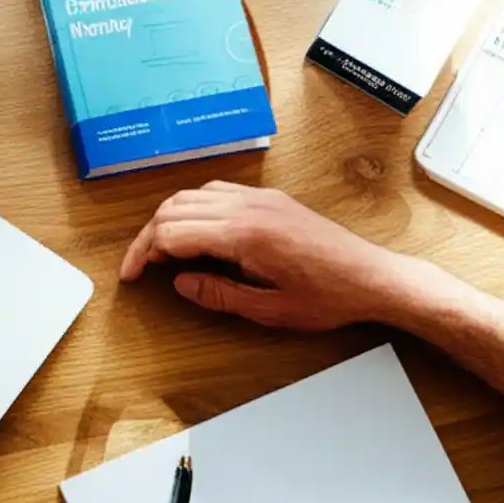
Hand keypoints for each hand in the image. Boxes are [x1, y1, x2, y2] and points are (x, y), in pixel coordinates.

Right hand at [119, 182, 414, 330]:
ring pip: (193, 195)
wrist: (370, 277)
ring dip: (170, 220)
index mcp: (243, 235)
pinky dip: (194, 209)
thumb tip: (180, 283)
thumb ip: (217, 295)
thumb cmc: (327, 297)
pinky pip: (217, 192)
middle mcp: (248, 207)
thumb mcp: (267, 309)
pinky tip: (195, 232)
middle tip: (141, 266)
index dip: (144, 254)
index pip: (172, 232)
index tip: (133, 275)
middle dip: (149, 236)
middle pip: (174, 208)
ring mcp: (260, 198)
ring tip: (163, 252)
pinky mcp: (270, 199)